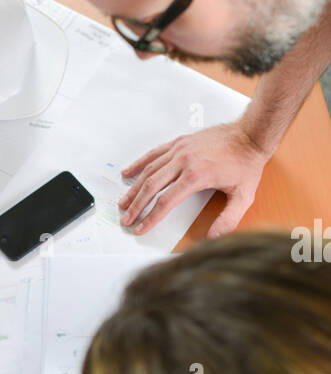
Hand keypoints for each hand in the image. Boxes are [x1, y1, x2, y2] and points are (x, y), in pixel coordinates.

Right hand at [118, 122, 268, 238]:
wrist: (250, 134)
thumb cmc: (246, 164)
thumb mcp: (243, 196)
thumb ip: (228, 219)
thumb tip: (214, 239)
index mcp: (196, 176)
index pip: (165, 201)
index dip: (150, 217)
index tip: (140, 228)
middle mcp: (183, 161)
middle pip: (151, 186)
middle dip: (136, 206)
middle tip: (126, 219)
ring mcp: (180, 150)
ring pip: (149, 171)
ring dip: (134, 189)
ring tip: (123, 203)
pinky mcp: (180, 142)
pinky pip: (154, 154)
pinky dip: (139, 164)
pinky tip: (128, 173)